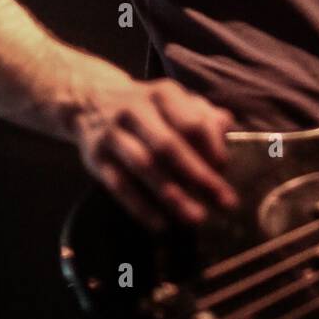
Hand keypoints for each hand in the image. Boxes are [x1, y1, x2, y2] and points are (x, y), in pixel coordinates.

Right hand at [70, 74, 238, 230]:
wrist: (90, 100)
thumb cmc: (147, 107)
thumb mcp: (174, 101)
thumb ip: (202, 114)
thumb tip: (228, 128)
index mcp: (162, 94)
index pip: (191, 121)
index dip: (211, 146)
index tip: (225, 170)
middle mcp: (135, 109)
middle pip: (168, 145)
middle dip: (198, 175)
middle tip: (223, 202)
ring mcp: (113, 133)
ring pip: (144, 166)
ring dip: (172, 194)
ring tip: (196, 218)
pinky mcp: (95, 157)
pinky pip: (119, 184)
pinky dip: (140, 206)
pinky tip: (161, 224)